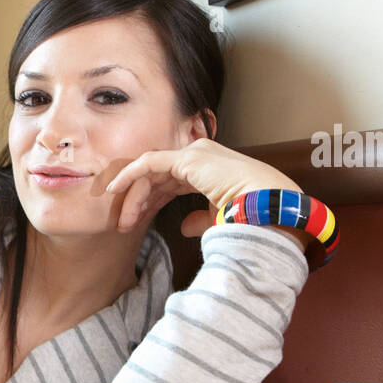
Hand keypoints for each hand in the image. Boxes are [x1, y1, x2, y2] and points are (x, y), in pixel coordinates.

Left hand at [105, 138, 313, 250]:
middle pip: (158, 177)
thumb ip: (200, 219)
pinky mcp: (186, 158)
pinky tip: (115, 190)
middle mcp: (201, 157)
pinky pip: (148, 164)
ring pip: (151, 174)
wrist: (268, 208)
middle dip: (139, 201)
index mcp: (210, 169)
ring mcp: (194, 154)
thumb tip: (183, 227)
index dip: (152, 200)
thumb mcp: (220, 218)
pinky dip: (129, 175)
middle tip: (124, 225)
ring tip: (123, 222)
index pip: (171, 181)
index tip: (138, 221)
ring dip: (133, 197)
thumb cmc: (251, 215)